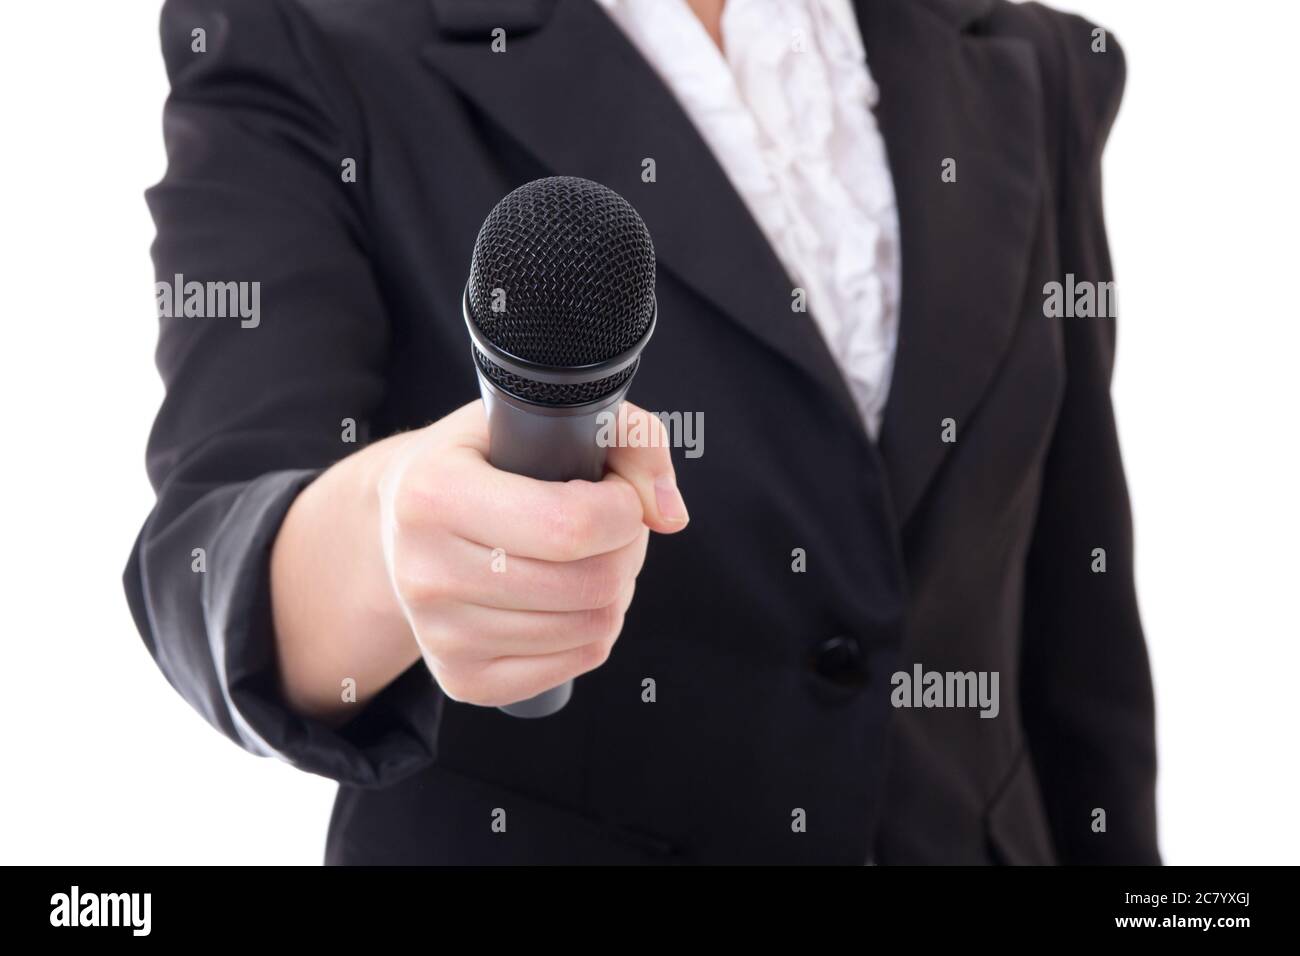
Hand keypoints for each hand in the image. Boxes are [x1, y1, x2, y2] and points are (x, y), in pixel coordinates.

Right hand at [375, 400, 687, 707]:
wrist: (403, 518)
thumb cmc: (489, 459)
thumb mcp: (545, 417)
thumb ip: (629, 437)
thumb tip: (670, 514)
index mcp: (435, 494)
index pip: (570, 526)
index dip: (624, 508)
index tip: (613, 490)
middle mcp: (425, 571)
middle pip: (590, 584)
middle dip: (626, 549)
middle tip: (609, 526)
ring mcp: (440, 635)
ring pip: (592, 628)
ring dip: (614, 589)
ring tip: (587, 557)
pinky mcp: (462, 679)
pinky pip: (576, 664)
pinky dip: (593, 629)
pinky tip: (568, 596)